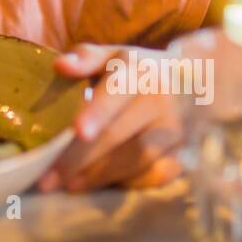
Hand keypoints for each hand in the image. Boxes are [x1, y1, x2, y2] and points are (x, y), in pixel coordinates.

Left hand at [38, 44, 182, 192]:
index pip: (117, 92)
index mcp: (140, 71)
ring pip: (134, 161)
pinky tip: (97, 185)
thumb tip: (59, 67)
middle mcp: (162, 101)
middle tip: (47, 178)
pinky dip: (123, 183)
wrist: (194, 85)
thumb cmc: (138, 72)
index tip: (78, 131)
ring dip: (97, 177)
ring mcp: (176, 132)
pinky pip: (151, 177)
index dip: (98, 111)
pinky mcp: (182, 157)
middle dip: (79, 158)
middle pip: (118, 135)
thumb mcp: (112, 56)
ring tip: (66, 184)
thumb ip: (85, 58)